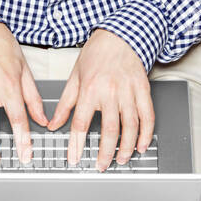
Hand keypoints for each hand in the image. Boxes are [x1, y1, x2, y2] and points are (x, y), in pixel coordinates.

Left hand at [47, 29, 154, 170]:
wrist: (120, 35)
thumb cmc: (97, 54)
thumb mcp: (75, 78)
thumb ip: (64, 104)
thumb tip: (53, 125)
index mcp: (90, 89)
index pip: (81, 124)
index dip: (77, 144)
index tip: (75, 158)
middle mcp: (110, 92)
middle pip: (109, 130)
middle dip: (105, 153)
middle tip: (101, 165)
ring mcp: (129, 92)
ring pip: (130, 126)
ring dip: (126, 147)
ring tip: (121, 159)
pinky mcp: (143, 90)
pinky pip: (147, 116)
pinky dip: (146, 133)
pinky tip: (142, 145)